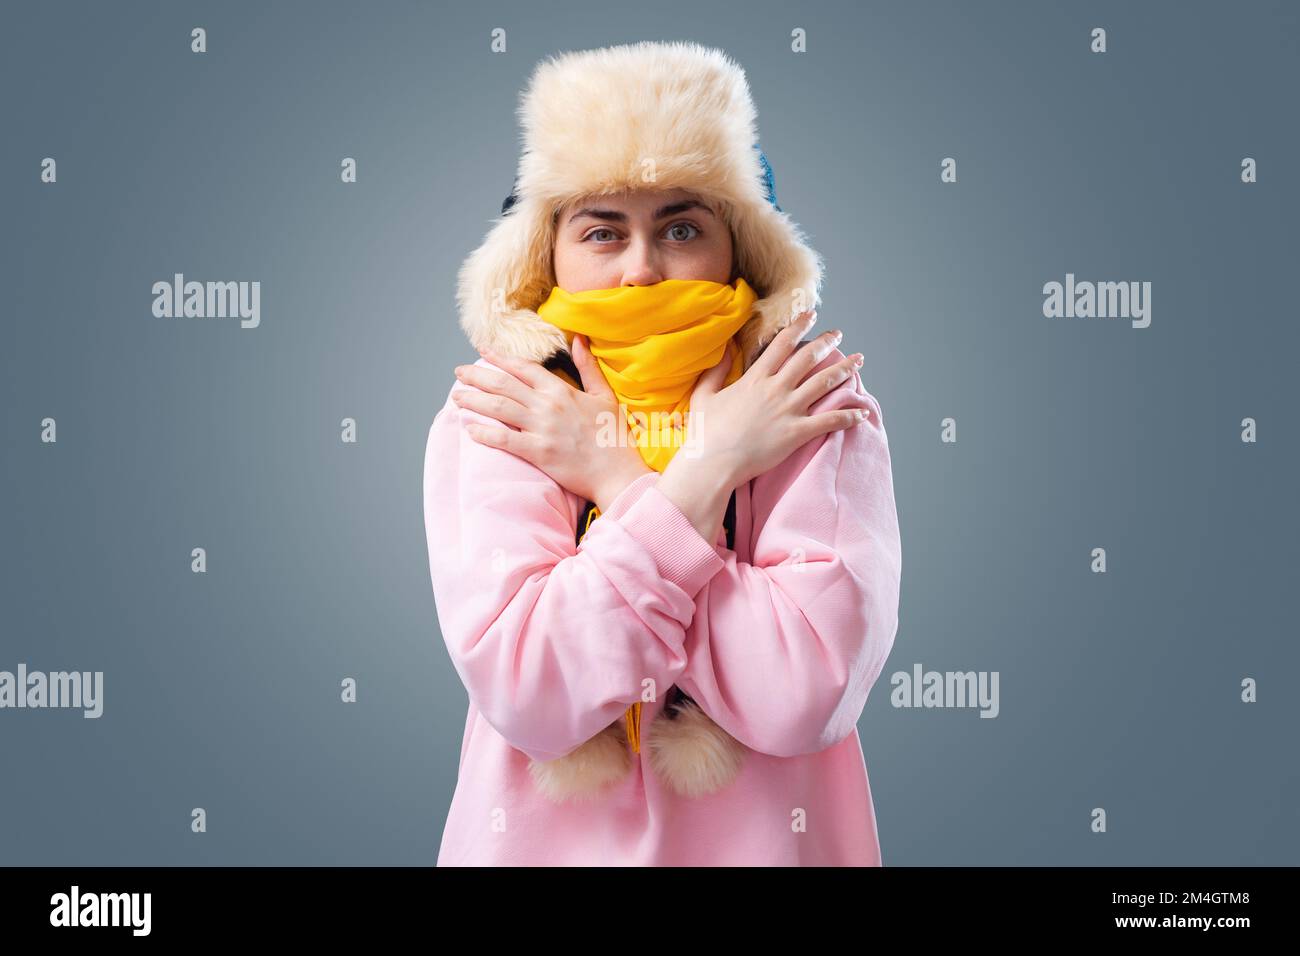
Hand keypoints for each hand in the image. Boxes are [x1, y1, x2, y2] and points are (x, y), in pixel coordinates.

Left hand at [450, 335, 652, 510]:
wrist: (618, 472)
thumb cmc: (613, 436)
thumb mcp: (605, 395)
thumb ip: (589, 367)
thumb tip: (579, 339)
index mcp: (561, 390)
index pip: (523, 368)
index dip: (500, 357)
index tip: (482, 350)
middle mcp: (548, 406)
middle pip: (503, 384)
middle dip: (477, 376)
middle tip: (458, 373)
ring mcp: (542, 429)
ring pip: (499, 408)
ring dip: (474, 400)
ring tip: (456, 397)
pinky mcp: (538, 453)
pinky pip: (504, 440)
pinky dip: (484, 433)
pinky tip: (469, 428)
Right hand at [674, 310, 866, 489]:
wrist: (712, 463)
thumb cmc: (705, 433)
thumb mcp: (704, 395)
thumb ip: (715, 370)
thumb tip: (724, 349)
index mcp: (754, 379)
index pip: (781, 344)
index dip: (798, 326)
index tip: (811, 315)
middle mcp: (775, 389)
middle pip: (808, 358)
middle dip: (826, 342)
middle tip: (839, 334)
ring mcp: (788, 410)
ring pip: (824, 384)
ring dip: (844, 370)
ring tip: (858, 361)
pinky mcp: (796, 433)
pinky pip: (829, 421)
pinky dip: (848, 416)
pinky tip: (862, 412)